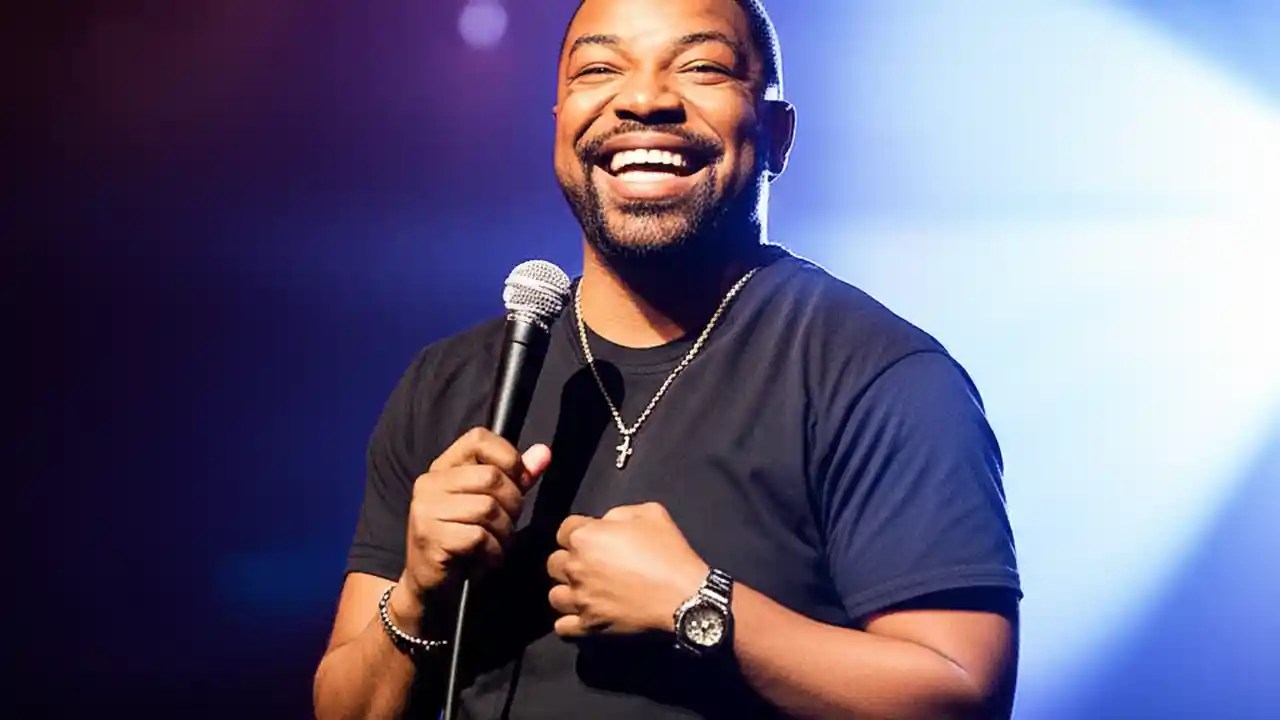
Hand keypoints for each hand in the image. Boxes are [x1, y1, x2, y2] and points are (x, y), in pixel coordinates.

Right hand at [398, 428, 551, 604]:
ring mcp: (426, 510)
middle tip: (506, 526)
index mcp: (442, 468)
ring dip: (504, 533)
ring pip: (488, 508)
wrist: (430, 588)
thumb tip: (544, 453)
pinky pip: (479, 537)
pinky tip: (485, 559)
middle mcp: (429, 484)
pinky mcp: (430, 538)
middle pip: (491, 477)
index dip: (508, 457)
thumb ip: (516, 478)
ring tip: (496, 544)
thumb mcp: (490, 504)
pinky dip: (493, 552)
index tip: (517, 482)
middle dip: (512, 505)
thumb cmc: (464, 542)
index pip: (478, 439)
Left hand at [545, 502, 708, 637]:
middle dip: (570, 560)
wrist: (684, 597)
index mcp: (586, 537)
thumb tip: (605, 522)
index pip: (565, 529)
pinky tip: (583, 616)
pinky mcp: (588, 626)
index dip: (581, 531)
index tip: (596, 538)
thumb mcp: (651, 513)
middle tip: (592, 565)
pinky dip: (569, 622)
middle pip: (554, 562)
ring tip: (585, 592)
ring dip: (568, 591)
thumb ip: (619, 513)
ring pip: (555, 595)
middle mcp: (576, 567)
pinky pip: (562, 627)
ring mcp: (580, 599)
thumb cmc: (669, 553)